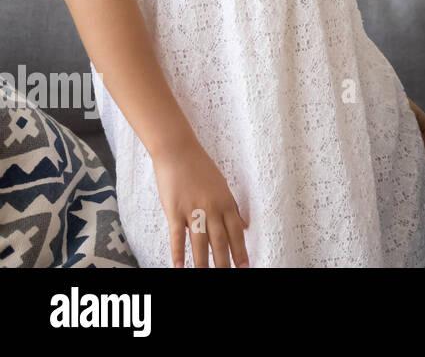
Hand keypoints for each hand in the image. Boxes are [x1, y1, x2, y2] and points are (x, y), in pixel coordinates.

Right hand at [152, 140, 248, 266]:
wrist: (179, 152)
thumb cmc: (201, 168)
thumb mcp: (223, 186)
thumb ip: (232, 208)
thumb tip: (244, 225)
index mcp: (226, 202)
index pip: (236, 232)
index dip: (241, 250)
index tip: (246, 266)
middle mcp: (212, 208)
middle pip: (220, 240)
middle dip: (225, 261)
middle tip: (230, 275)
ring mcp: (193, 210)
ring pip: (200, 242)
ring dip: (204, 262)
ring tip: (206, 276)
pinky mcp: (175, 210)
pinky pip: (177, 235)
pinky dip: (178, 252)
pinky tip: (179, 266)